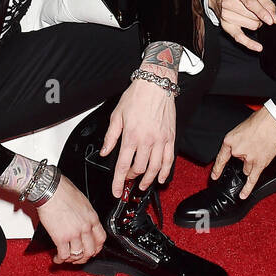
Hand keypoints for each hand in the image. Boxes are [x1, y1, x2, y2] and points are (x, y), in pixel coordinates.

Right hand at [36, 175, 105, 264]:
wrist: (50, 190)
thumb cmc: (62, 190)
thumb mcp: (82, 201)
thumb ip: (84, 214)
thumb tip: (81, 220)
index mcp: (92, 217)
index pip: (101, 239)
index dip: (96, 248)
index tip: (92, 250)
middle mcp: (85, 227)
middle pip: (91, 250)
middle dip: (84, 257)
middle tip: (78, 258)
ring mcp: (74, 234)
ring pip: (78, 255)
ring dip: (72, 260)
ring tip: (66, 259)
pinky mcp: (61, 238)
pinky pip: (64, 255)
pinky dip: (60, 259)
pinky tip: (57, 258)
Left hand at [100, 74, 176, 195]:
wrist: (155, 85)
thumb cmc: (136, 97)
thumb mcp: (117, 115)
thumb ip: (110, 137)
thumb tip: (105, 151)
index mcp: (131, 136)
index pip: (123, 166)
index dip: (118, 182)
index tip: (116, 190)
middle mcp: (147, 141)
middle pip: (139, 169)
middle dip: (132, 177)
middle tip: (128, 178)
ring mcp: (160, 140)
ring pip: (155, 168)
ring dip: (148, 180)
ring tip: (143, 184)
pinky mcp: (170, 138)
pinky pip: (169, 160)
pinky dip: (165, 172)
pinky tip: (161, 178)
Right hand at [211, 0, 275, 52]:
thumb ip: (267, 3)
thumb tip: (274, 18)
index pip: (250, 3)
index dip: (262, 13)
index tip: (271, 20)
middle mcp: (229, 3)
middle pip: (253, 17)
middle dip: (261, 17)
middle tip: (257, 11)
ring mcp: (226, 15)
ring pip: (251, 26)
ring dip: (256, 23)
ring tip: (250, 16)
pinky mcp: (226, 26)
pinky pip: (240, 38)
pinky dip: (250, 43)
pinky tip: (258, 47)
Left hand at [211, 106, 275, 198]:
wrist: (272, 122)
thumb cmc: (259, 122)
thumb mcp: (240, 129)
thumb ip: (238, 141)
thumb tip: (240, 150)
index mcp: (229, 141)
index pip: (221, 157)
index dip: (217, 168)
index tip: (214, 176)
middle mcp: (236, 151)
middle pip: (238, 162)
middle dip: (246, 156)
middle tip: (254, 145)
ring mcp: (248, 159)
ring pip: (247, 168)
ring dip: (252, 163)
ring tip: (260, 150)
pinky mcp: (259, 164)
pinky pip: (252, 179)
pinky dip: (247, 189)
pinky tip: (243, 195)